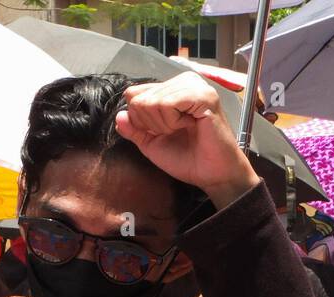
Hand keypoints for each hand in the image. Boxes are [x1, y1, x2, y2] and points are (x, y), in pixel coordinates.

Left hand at [116, 72, 259, 208]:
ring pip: (152, 101)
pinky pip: (167, 103)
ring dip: (163, 124)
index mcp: (171, 89)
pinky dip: (173, 121)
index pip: (134, 94)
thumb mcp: (153, 144)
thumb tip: (119, 116)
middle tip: (176, 132)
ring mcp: (194, 86)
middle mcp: (182, 82)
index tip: (164, 132)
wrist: (213, 175)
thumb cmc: (189, 159)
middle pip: (139, 97)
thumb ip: (135, 129)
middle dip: (152, 124)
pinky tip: (190, 126)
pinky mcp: (203, 95)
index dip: (141, 120)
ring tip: (184, 130)